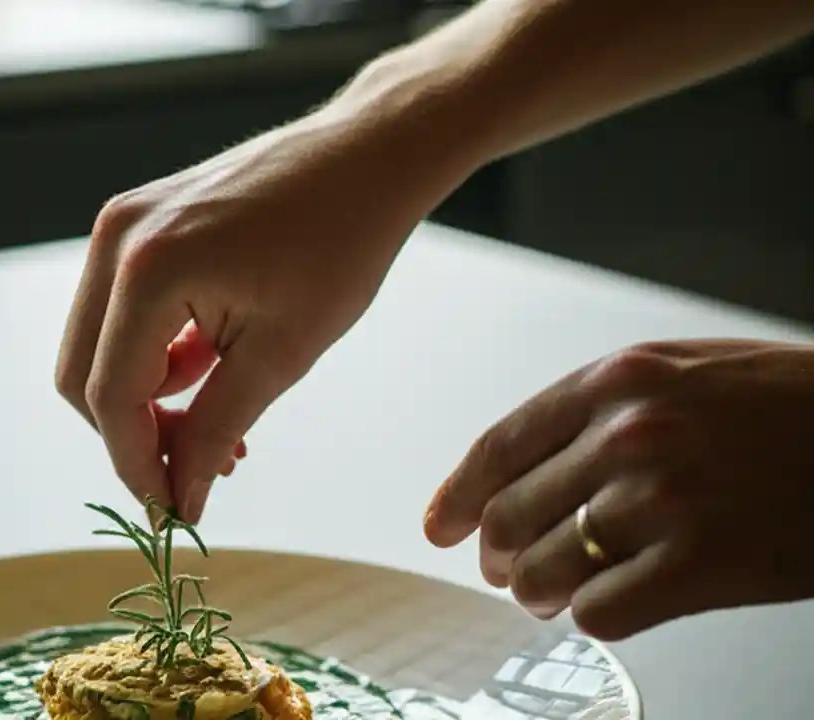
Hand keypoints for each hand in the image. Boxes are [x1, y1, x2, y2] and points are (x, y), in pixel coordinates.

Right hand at [56, 56, 477, 522]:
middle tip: (194, 473)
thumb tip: (180, 498)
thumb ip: (215, 432)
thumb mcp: (282, 354)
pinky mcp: (139, 222)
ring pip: (99, 346)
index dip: (137, 466)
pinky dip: (156, 356)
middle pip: (83, 374)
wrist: (366, 156)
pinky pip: (122, 311)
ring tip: (220, 431)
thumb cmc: (342, 242)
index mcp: (147, 270)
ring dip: (147, 400)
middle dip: (134, 435)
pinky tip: (213, 375)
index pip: (111, 396)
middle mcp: (116, 240)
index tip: (172, 512)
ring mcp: (122, 224)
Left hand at [424, 340, 813, 639]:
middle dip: (496, 552)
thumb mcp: (682, 372)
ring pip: (544, 569)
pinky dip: (589, 614)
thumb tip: (524, 467)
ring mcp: (661, 502)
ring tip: (545, 591)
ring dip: (534, 590)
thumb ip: (598, 408)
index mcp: (616, 381)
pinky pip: (600, 610)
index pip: (501, 446)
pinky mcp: (700, 565)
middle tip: (502, 568)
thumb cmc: (788, 405)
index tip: (439, 525)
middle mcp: (628, 436)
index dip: (459, 494)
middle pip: (511, 515)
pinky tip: (602, 603)